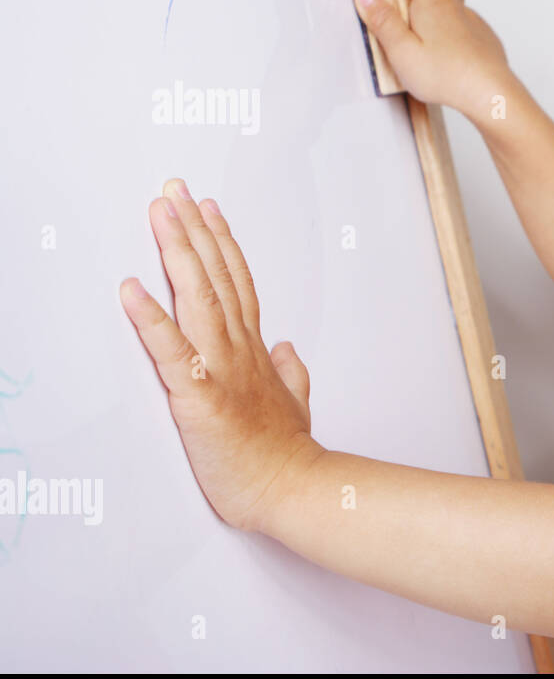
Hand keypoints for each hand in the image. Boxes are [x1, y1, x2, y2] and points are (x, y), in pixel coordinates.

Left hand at [119, 178, 322, 532]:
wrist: (292, 488)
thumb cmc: (287, 453)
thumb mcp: (295, 403)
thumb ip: (292, 373)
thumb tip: (289, 349)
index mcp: (256, 351)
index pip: (238, 283)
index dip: (222, 243)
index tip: (208, 209)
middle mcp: (240, 349)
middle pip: (216, 276)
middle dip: (193, 229)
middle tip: (175, 190)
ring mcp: (222, 368)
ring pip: (199, 298)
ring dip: (178, 252)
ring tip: (160, 214)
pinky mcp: (200, 396)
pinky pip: (172, 351)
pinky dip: (150, 318)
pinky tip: (132, 289)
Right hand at [353, 0, 511, 113]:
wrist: (490, 95)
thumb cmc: (445, 75)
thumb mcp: (401, 51)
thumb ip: (383, 21)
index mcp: (435, 2)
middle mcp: (459, 8)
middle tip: (413, 23)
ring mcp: (477, 26)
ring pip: (459, 14)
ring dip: (444, 25)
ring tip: (429, 51)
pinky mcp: (488, 45)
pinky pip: (471, 36)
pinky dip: (460, 45)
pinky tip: (450, 65)